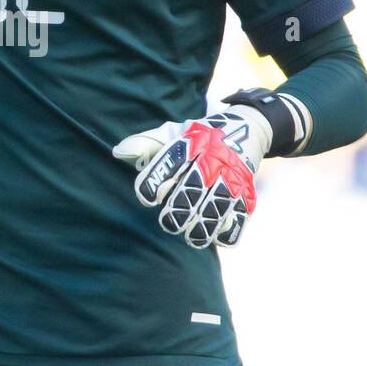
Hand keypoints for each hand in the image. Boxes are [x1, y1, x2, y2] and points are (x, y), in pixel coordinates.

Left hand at [112, 102, 272, 249]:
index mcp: (192, 142)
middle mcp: (214, 158)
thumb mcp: (173, 133)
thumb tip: (118, 152)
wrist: (248, 130)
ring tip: (189, 234)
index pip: (171, 162)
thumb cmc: (198, 138)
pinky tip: (214, 236)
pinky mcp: (247, 192)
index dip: (156, 182)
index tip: (148, 198)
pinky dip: (227, 230)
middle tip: (168, 221)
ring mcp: (234, 177)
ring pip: (218, 205)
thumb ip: (145, 144)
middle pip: (195, 187)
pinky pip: (240, 216)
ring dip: (203, 225)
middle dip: (179, 209)